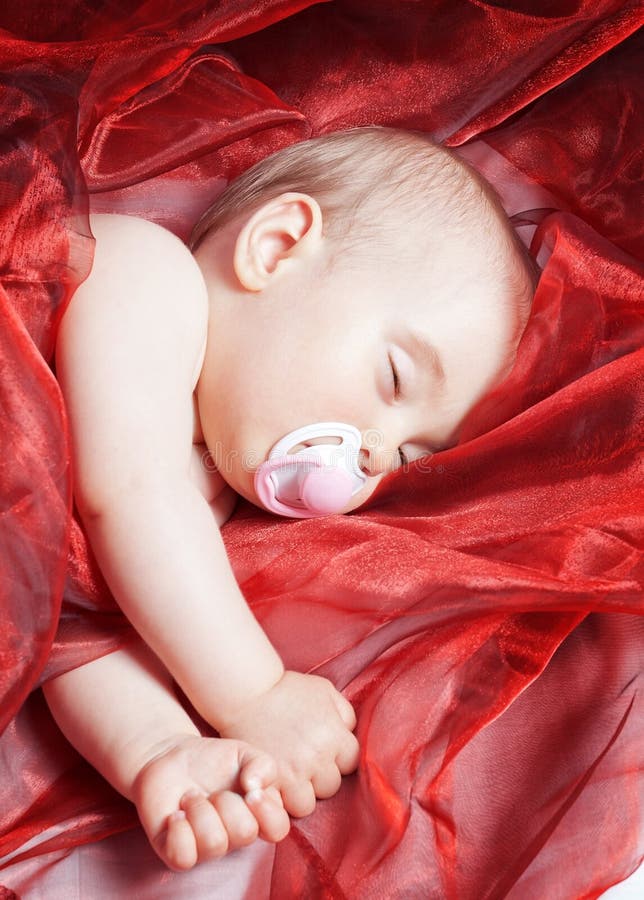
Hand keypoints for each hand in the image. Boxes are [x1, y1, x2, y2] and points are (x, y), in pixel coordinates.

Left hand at [132, 735, 289, 870]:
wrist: (172, 759)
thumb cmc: (213, 761)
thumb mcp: (244, 753)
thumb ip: (262, 765)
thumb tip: (255, 787)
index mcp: (256, 814)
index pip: (277, 829)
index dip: (266, 811)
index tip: (250, 788)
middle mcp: (234, 837)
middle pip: (245, 832)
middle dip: (226, 801)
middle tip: (212, 791)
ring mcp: (206, 849)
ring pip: (214, 843)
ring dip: (200, 809)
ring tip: (190, 797)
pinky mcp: (177, 855)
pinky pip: (184, 856)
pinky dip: (179, 830)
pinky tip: (176, 815)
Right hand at [217, 671, 358, 817]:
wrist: (246, 692)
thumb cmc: (286, 689)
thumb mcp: (323, 690)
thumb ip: (344, 713)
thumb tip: (349, 734)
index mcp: (334, 735)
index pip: (351, 762)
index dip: (338, 757)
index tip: (323, 749)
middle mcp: (317, 757)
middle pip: (331, 786)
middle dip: (320, 776)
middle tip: (303, 761)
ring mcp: (292, 773)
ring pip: (307, 804)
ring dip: (299, 793)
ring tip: (288, 777)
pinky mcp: (269, 782)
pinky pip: (281, 807)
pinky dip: (278, 798)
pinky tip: (275, 784)